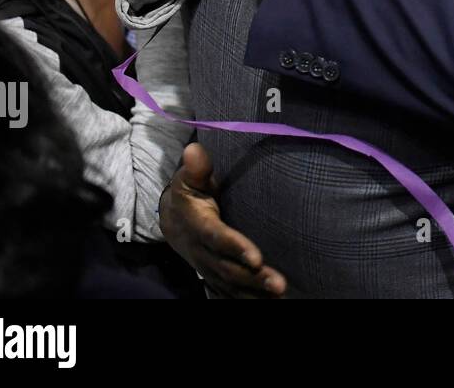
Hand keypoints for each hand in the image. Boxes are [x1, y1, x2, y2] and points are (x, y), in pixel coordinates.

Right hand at [159, 143, 286, 298]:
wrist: (172, 221)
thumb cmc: (188, 194)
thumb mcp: (187, 179)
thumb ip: (195, 168)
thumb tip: (194, 150)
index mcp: (198, 226)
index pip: (217, 238)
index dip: (235, 247)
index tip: (256, 257)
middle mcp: (203, 252)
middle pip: (229, 269)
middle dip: (253, 279)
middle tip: (279, 284)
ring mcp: (209, 268)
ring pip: (232, 285)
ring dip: (256, 293)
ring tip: (280, 294)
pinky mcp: (216, 277)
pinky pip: (232, 293)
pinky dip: (249, 300)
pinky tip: (271, 303)